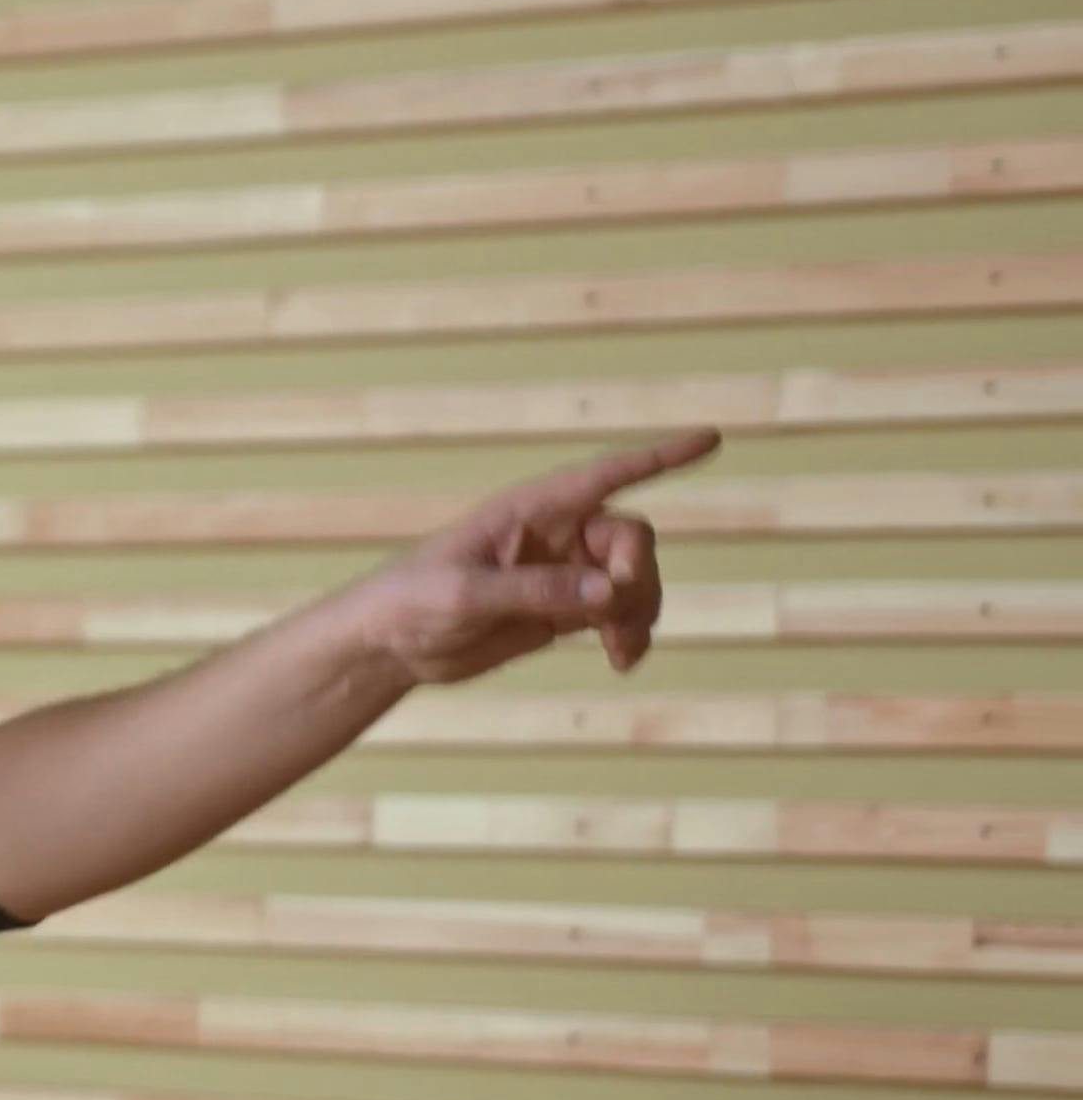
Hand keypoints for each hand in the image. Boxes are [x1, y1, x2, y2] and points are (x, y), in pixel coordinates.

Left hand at [347, 430, 718, 686]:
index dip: (659, 456)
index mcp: (528, 509)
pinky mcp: (564, 610)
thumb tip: (608, 593)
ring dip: (641, 611)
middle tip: (613, 613)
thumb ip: (534, 591)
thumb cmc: (410, 601)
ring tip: (622, 651)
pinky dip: (631, 633)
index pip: (604, 475)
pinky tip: (622, 659)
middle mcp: (554, 534)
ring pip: (635, 578)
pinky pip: (620, 613)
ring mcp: (563, 572)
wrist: (389, 644)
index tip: (711, 439)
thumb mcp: (464, 595)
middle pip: (631, 537)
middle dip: (638, 572)